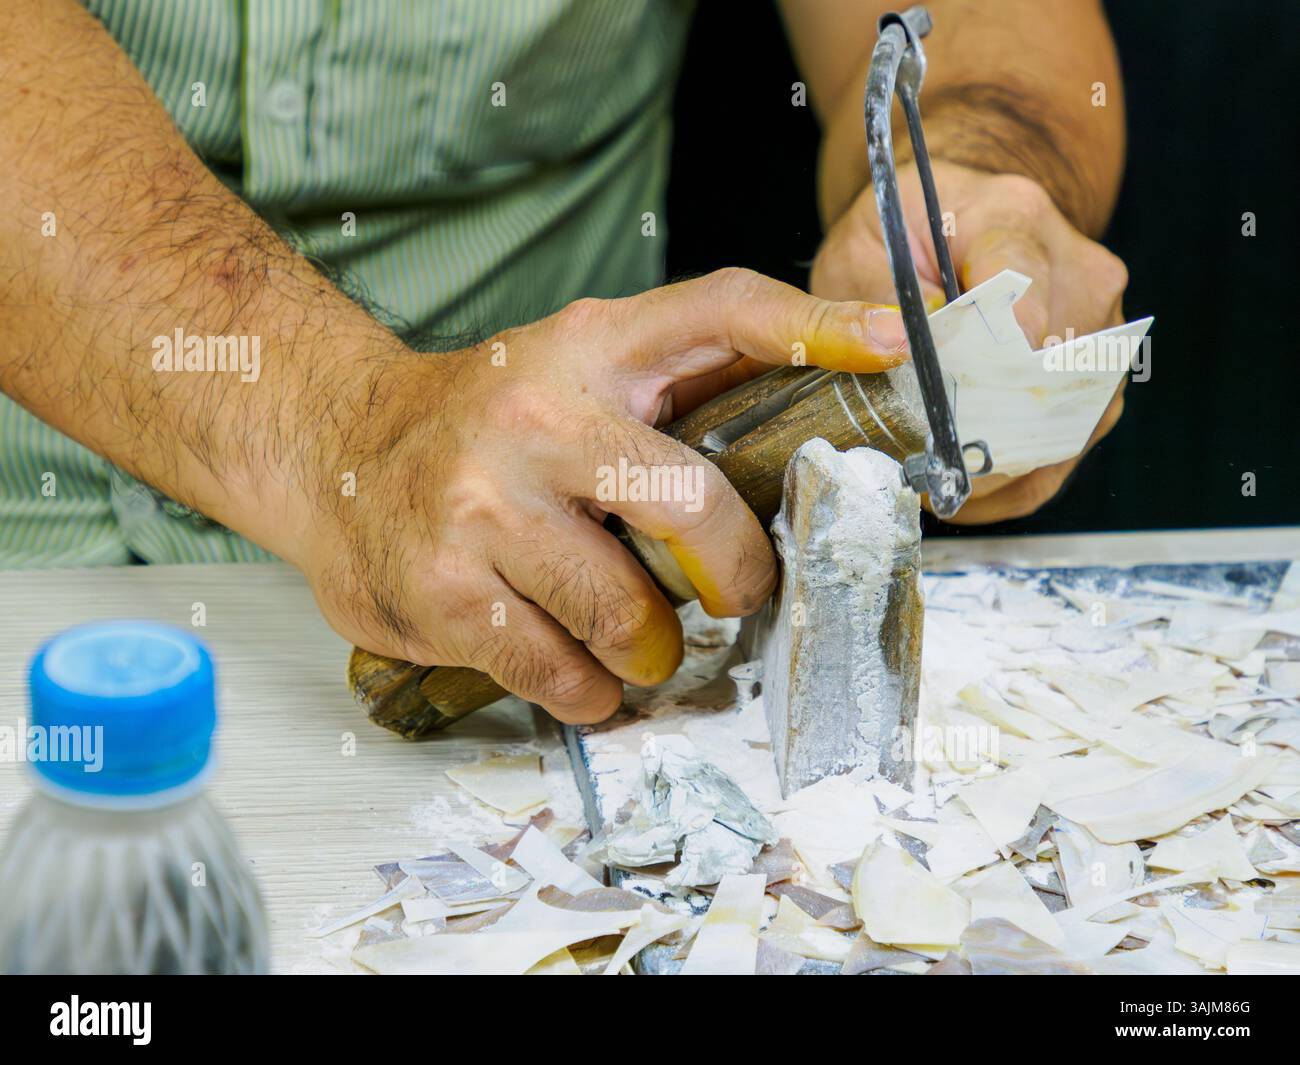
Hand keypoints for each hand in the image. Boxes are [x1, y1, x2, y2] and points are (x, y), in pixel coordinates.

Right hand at [294, 269, 910, 722]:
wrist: (335, 450)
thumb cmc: (484, 423)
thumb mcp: (573, 372)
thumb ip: (676, 387)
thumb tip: (815, 411)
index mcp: (588, 348)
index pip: (718, 310)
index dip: (813, 325)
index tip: (893, 342)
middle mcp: (538, 415)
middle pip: (691, 504)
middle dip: (734, 575)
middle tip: (734, 597)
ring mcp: (483, 504)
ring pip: (629, 614)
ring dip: (653, 649)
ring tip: (641, 643)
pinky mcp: (444, 588)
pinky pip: (562, 671)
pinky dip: (592, 691)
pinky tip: (585, 674)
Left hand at [810, 160, 1129, 522]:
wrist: (962, 219)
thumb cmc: (909, 233)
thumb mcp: (867, 248)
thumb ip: (873, 299)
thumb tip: (902, 352)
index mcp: (1014, 221)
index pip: (1020, 294)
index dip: (989, 361)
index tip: (952, 411)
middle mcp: (1076, 269)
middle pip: (1053, 371)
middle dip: (993, 430)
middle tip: (934, 469)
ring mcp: (1100, 320)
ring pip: (1073, 416)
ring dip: (1010, 465)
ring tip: (945, 487)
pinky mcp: (1100, 366)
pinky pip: (1074, 436)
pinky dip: (1024, 474)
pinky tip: (971, 491)